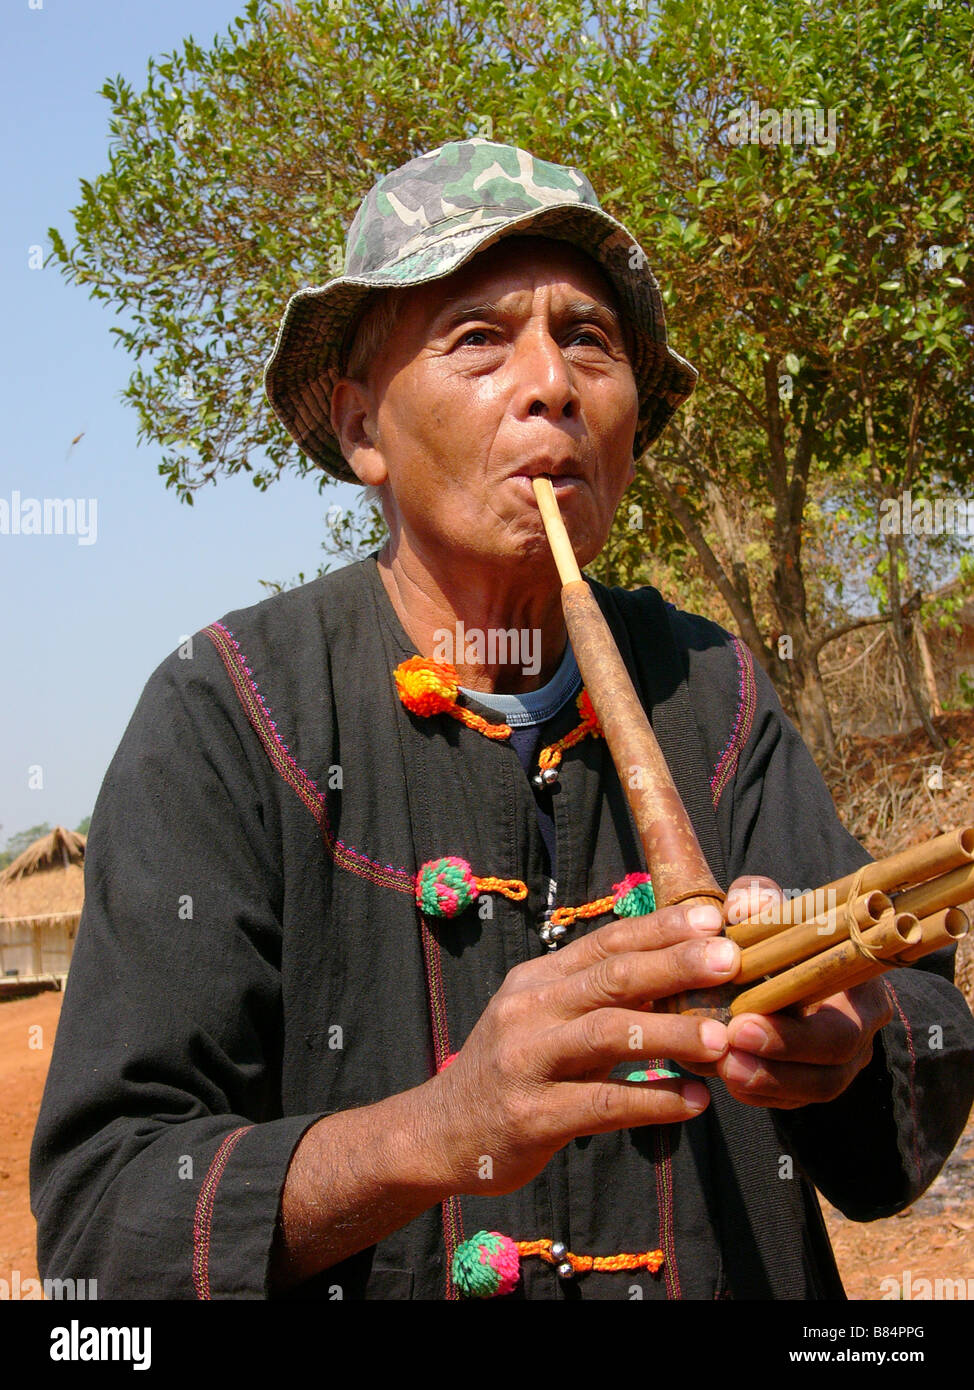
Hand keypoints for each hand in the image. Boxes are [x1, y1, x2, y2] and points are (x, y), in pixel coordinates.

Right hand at [424, 900, 739, 1193]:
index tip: (712, 920)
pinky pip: (603, 1102)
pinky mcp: (533, 1115)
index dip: (661, 929)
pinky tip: (696, 1101)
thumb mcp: (543, 1020)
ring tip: (723, 1036)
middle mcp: (531, 1010)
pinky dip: (654, 1099)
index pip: (607, 942)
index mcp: (538, 980)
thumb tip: (677, 977)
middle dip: (676, 965)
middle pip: (612, 977)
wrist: (439, 1133)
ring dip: (672, 1033)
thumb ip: (598, 999)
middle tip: (731, 959)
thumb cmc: (510, 1071)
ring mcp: (528, 1061)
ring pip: (609, 1034)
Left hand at [717, 876, 893, 1107]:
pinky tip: (720, 1073)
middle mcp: (858, 1035)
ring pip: (810, 1091)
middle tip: (726, 1048)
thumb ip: (758, 900)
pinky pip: (788, 1100)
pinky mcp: (811, 1082)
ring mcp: (839, 1064)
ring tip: (719, 1067)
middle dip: (776, 1064)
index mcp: (859, 992)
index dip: (794, 1036)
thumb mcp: (773, 905)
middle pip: (830, 1070)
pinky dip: (755, 1091)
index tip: (742, 1023)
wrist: (785, 956)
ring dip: (763, 1083)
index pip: (840, 1028)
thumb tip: (742, 909)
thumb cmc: (781, 927)